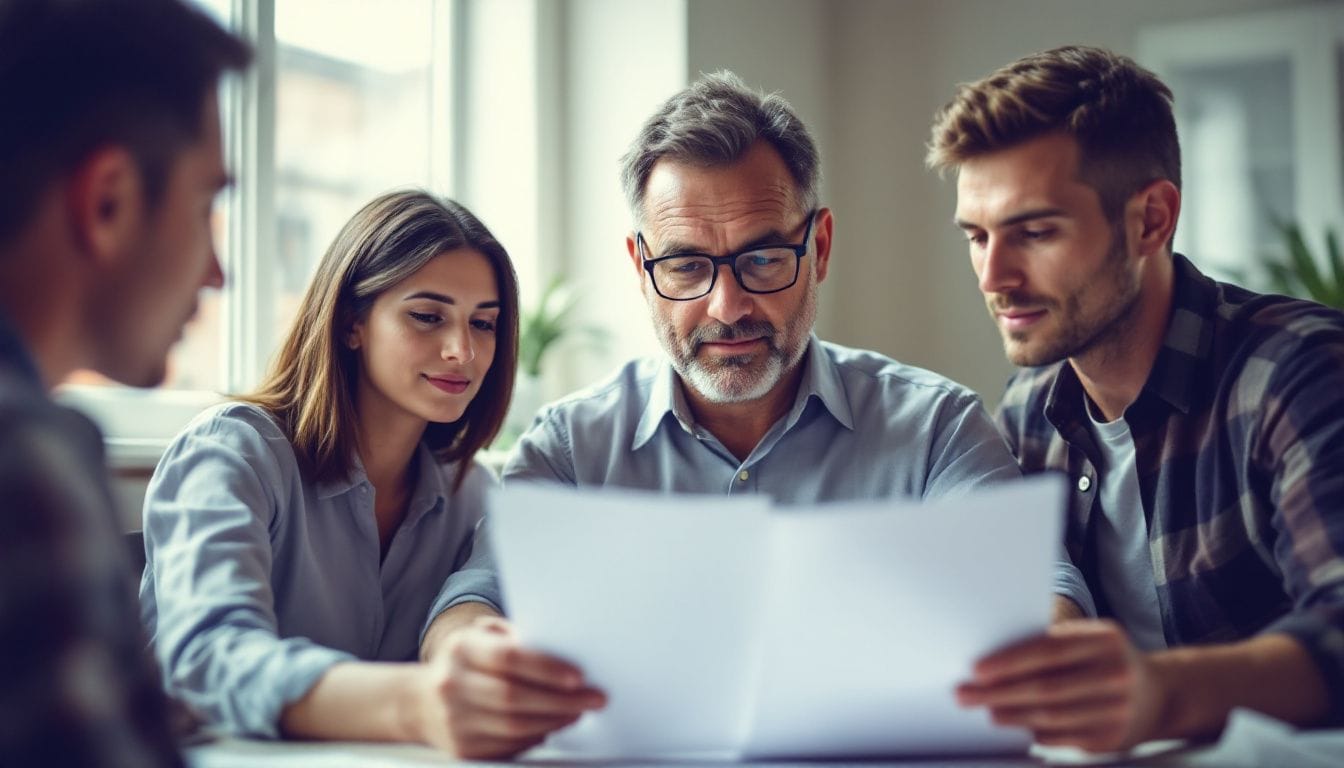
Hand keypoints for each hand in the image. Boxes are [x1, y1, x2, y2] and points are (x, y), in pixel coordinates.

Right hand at [412, 615, 605, 757]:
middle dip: (561, 700)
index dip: (546, 668)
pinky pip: (509, 745)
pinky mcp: (462, 748)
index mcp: (462, 648)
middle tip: (593, 698)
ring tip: (578, 711)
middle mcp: (452, 683)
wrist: (420, 702)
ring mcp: (454, 719)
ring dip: (555, 720)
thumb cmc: (467, 663)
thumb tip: (563, 646)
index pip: (508, 657)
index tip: (578, 676)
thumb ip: (515, 638)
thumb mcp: (483, 637)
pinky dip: (538, 736)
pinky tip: (554, 725)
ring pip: (515, 726)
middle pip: (514, 696)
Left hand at [956, 619, 1164, 752]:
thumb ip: (1053, 645)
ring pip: (1053, 715)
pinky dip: (1036, 732)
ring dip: (1012, 714)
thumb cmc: (1106, 660)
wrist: (1160, 695)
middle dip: (999, 691)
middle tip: (966, 693)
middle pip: (1046, 687)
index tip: (977, 669)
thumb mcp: (1090, 641)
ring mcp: (1118, 709)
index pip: (1048, 651)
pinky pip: (1065, 737)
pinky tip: (1015, 726)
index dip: (1010, 661)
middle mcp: (1116, 674)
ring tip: (986, 710)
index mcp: (1106, 640)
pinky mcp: (1114, 738)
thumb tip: (995, 659)